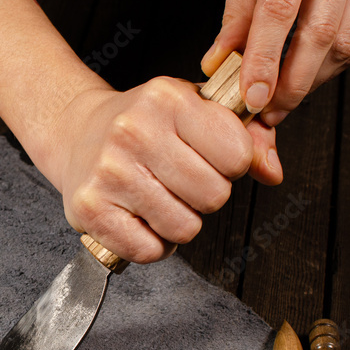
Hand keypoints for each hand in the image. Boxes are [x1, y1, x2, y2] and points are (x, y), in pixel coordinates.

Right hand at [42, 78, 278, 263]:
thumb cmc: (146, 124)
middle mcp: (134, 130)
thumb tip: (272, 173)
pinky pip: (149, 251)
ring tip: (160, 199)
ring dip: (180, 222)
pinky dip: (152, 244)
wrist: (77, 132)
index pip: (237, 154)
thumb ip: (247, 137)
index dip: (232, 165)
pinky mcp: (89, 208)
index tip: (210, 158)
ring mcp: (108, 171)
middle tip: (182, 182)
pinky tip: (140, 219)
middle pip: (214, 195)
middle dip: (207, 196)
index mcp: (167, 98)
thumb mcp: (197, 110)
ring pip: (185, 228)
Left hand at [202, 0, 349, 125]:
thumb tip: (218, 63)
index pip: (280, 8)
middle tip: (268, 109)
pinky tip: (310, 70)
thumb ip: (234, 14)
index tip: (252, 95)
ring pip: (343, 44)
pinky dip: (331, 67)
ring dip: (311, 80)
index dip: (265, 59)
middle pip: (319, 32)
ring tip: (284, 93)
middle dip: (291, 82)